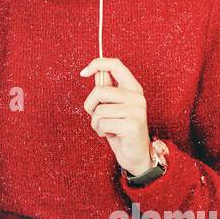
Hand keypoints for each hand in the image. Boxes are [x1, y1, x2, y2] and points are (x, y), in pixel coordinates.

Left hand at [80, 57, 150, 176]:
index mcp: (132, 88)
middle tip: (96, 116)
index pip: (115, 64)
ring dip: (96, 123)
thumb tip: (95, 71)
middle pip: (100, 90)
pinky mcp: (132, 125)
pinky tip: (112, 135)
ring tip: (106, 128)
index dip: (96, 64)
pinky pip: (103, 124)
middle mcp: (137, 96)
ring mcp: (136, 110)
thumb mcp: (112, 106)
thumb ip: (106, 89)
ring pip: (100, 110)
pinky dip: (101, 131)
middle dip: (90, 105)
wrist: (136, 154)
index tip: (83, 73)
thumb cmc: (120, 129)